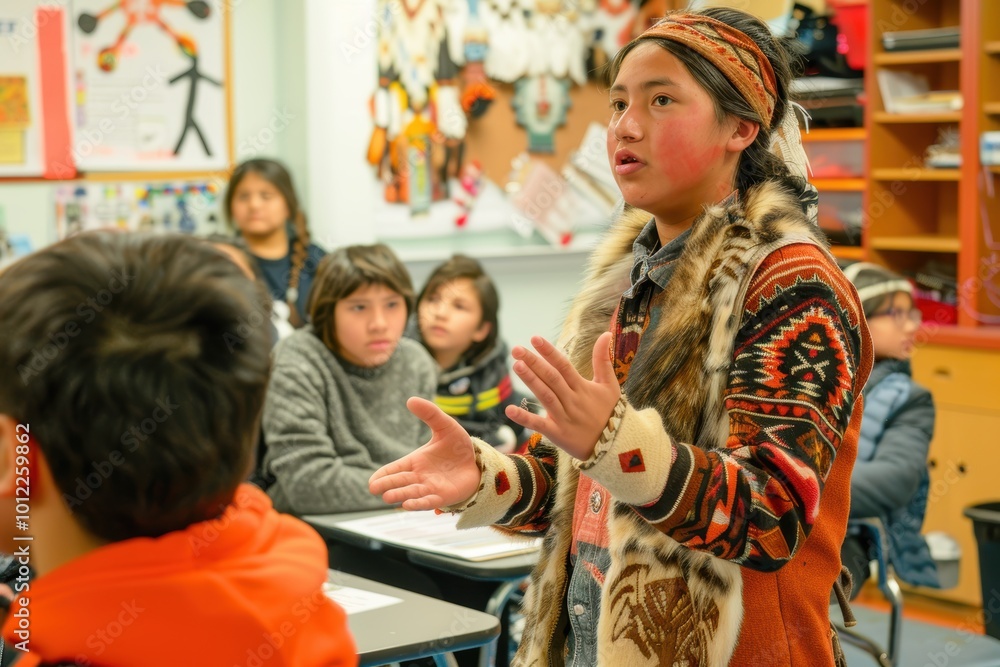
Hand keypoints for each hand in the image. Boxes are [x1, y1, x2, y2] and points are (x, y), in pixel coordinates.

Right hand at [369, 397, 481, 510]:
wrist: (477, 462)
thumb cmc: (457, 446)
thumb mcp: (445, 426)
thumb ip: (430, 414)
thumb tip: (410, 400)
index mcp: (415, 461)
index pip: (394, 469)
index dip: (383, 475)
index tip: (372, 482)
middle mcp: (419, 477)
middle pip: (399, 482)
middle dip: (387, 485)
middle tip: (374, 489)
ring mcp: (430, 488)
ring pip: (411, 493)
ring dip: (400, 495)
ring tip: (388, 497)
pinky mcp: (443, 496)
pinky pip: (428, 501)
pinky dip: (418, 504)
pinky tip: (408, 505)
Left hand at [505, 332, 619, 459]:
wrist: (616, 445)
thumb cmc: (610, 412)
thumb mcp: (609, 385)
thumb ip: (603, 359)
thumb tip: (606, 333)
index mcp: (582, 387)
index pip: (563, 365)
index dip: (549, 352)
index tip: (534, 338)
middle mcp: (572, 400)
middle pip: (551, 378)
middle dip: (534, 362)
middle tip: (516, 349)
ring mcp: (564, 417)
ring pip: (545, 396)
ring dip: (531, 381)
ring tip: (516, 366)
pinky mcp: (558, 434)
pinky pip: (540, 425)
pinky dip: (525, 418)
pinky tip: (509, 410)